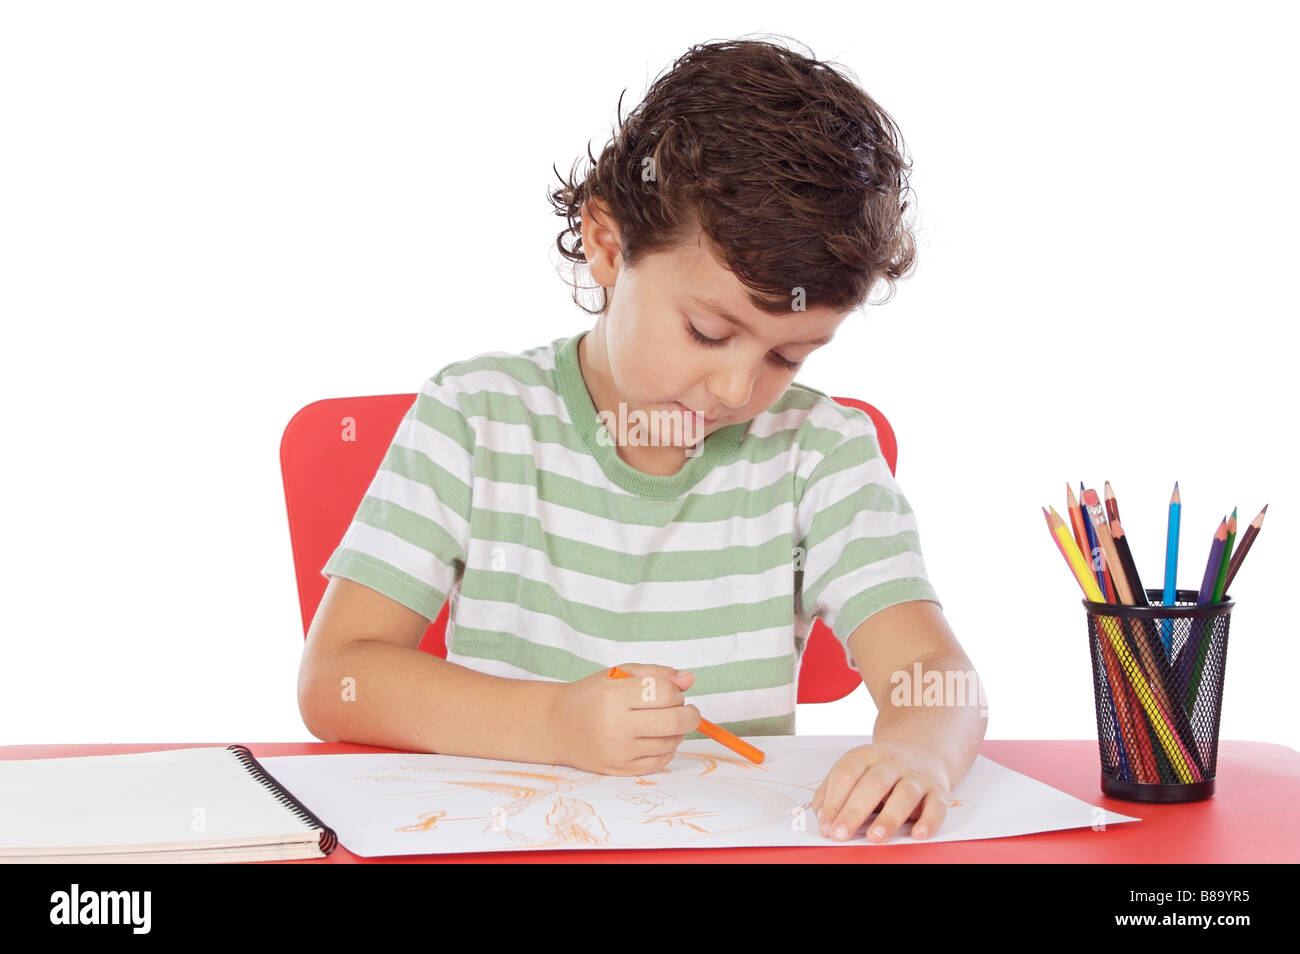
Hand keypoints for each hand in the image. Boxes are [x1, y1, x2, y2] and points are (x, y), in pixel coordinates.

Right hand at [549, 664, 700, 775]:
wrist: (558, 725)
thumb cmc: (591, 696)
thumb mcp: (619, 674)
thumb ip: (656, 673)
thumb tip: (688, 679)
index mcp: (613, 696)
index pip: (665, 693)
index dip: (677, 691)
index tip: (673, 692)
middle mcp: (615, 725)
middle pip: (675, 721)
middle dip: (690, 714)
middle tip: (685, 710)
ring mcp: (618, 751)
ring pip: (671, 742)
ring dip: (677, 732)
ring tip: (665, 722)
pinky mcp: (620, 769)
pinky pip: (660, 762)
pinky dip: (667, 749)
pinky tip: (657, 738)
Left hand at [811, 741, 951, 842]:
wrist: (923, 751)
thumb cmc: (881, 769)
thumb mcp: (854, 770)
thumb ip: (833, 790)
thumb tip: (822, 817)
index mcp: (866, 756)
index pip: (847, 774)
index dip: (833, 801)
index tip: (826, 826)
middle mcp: (893, 764)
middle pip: (873, 783)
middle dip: (854, 811)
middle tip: (840, 834)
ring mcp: (917, 776)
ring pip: (905, 794)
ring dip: (889, 817)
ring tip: (874, 837)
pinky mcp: (938, 791)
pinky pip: (937, 806)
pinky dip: (929, 821)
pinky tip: (918, 834)